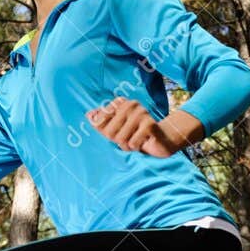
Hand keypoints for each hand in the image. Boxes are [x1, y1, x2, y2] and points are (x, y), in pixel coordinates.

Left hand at [85, 97, 203, 157]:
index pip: (98, 121)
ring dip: (126, 146)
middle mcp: (130, 104)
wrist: (161, 141)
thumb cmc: (134, 135)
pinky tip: (142, 143)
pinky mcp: (150, 124)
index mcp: (120, 103)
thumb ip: (100, 123)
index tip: (116, 133)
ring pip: (120, 138)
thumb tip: (89, 115)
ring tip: (135, 141)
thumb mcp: (114, 130)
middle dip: (117, 141)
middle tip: (127, 139)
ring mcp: (141, 113)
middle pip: (108, 132)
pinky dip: (135, 147)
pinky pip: (132, 142)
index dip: (104, 133)